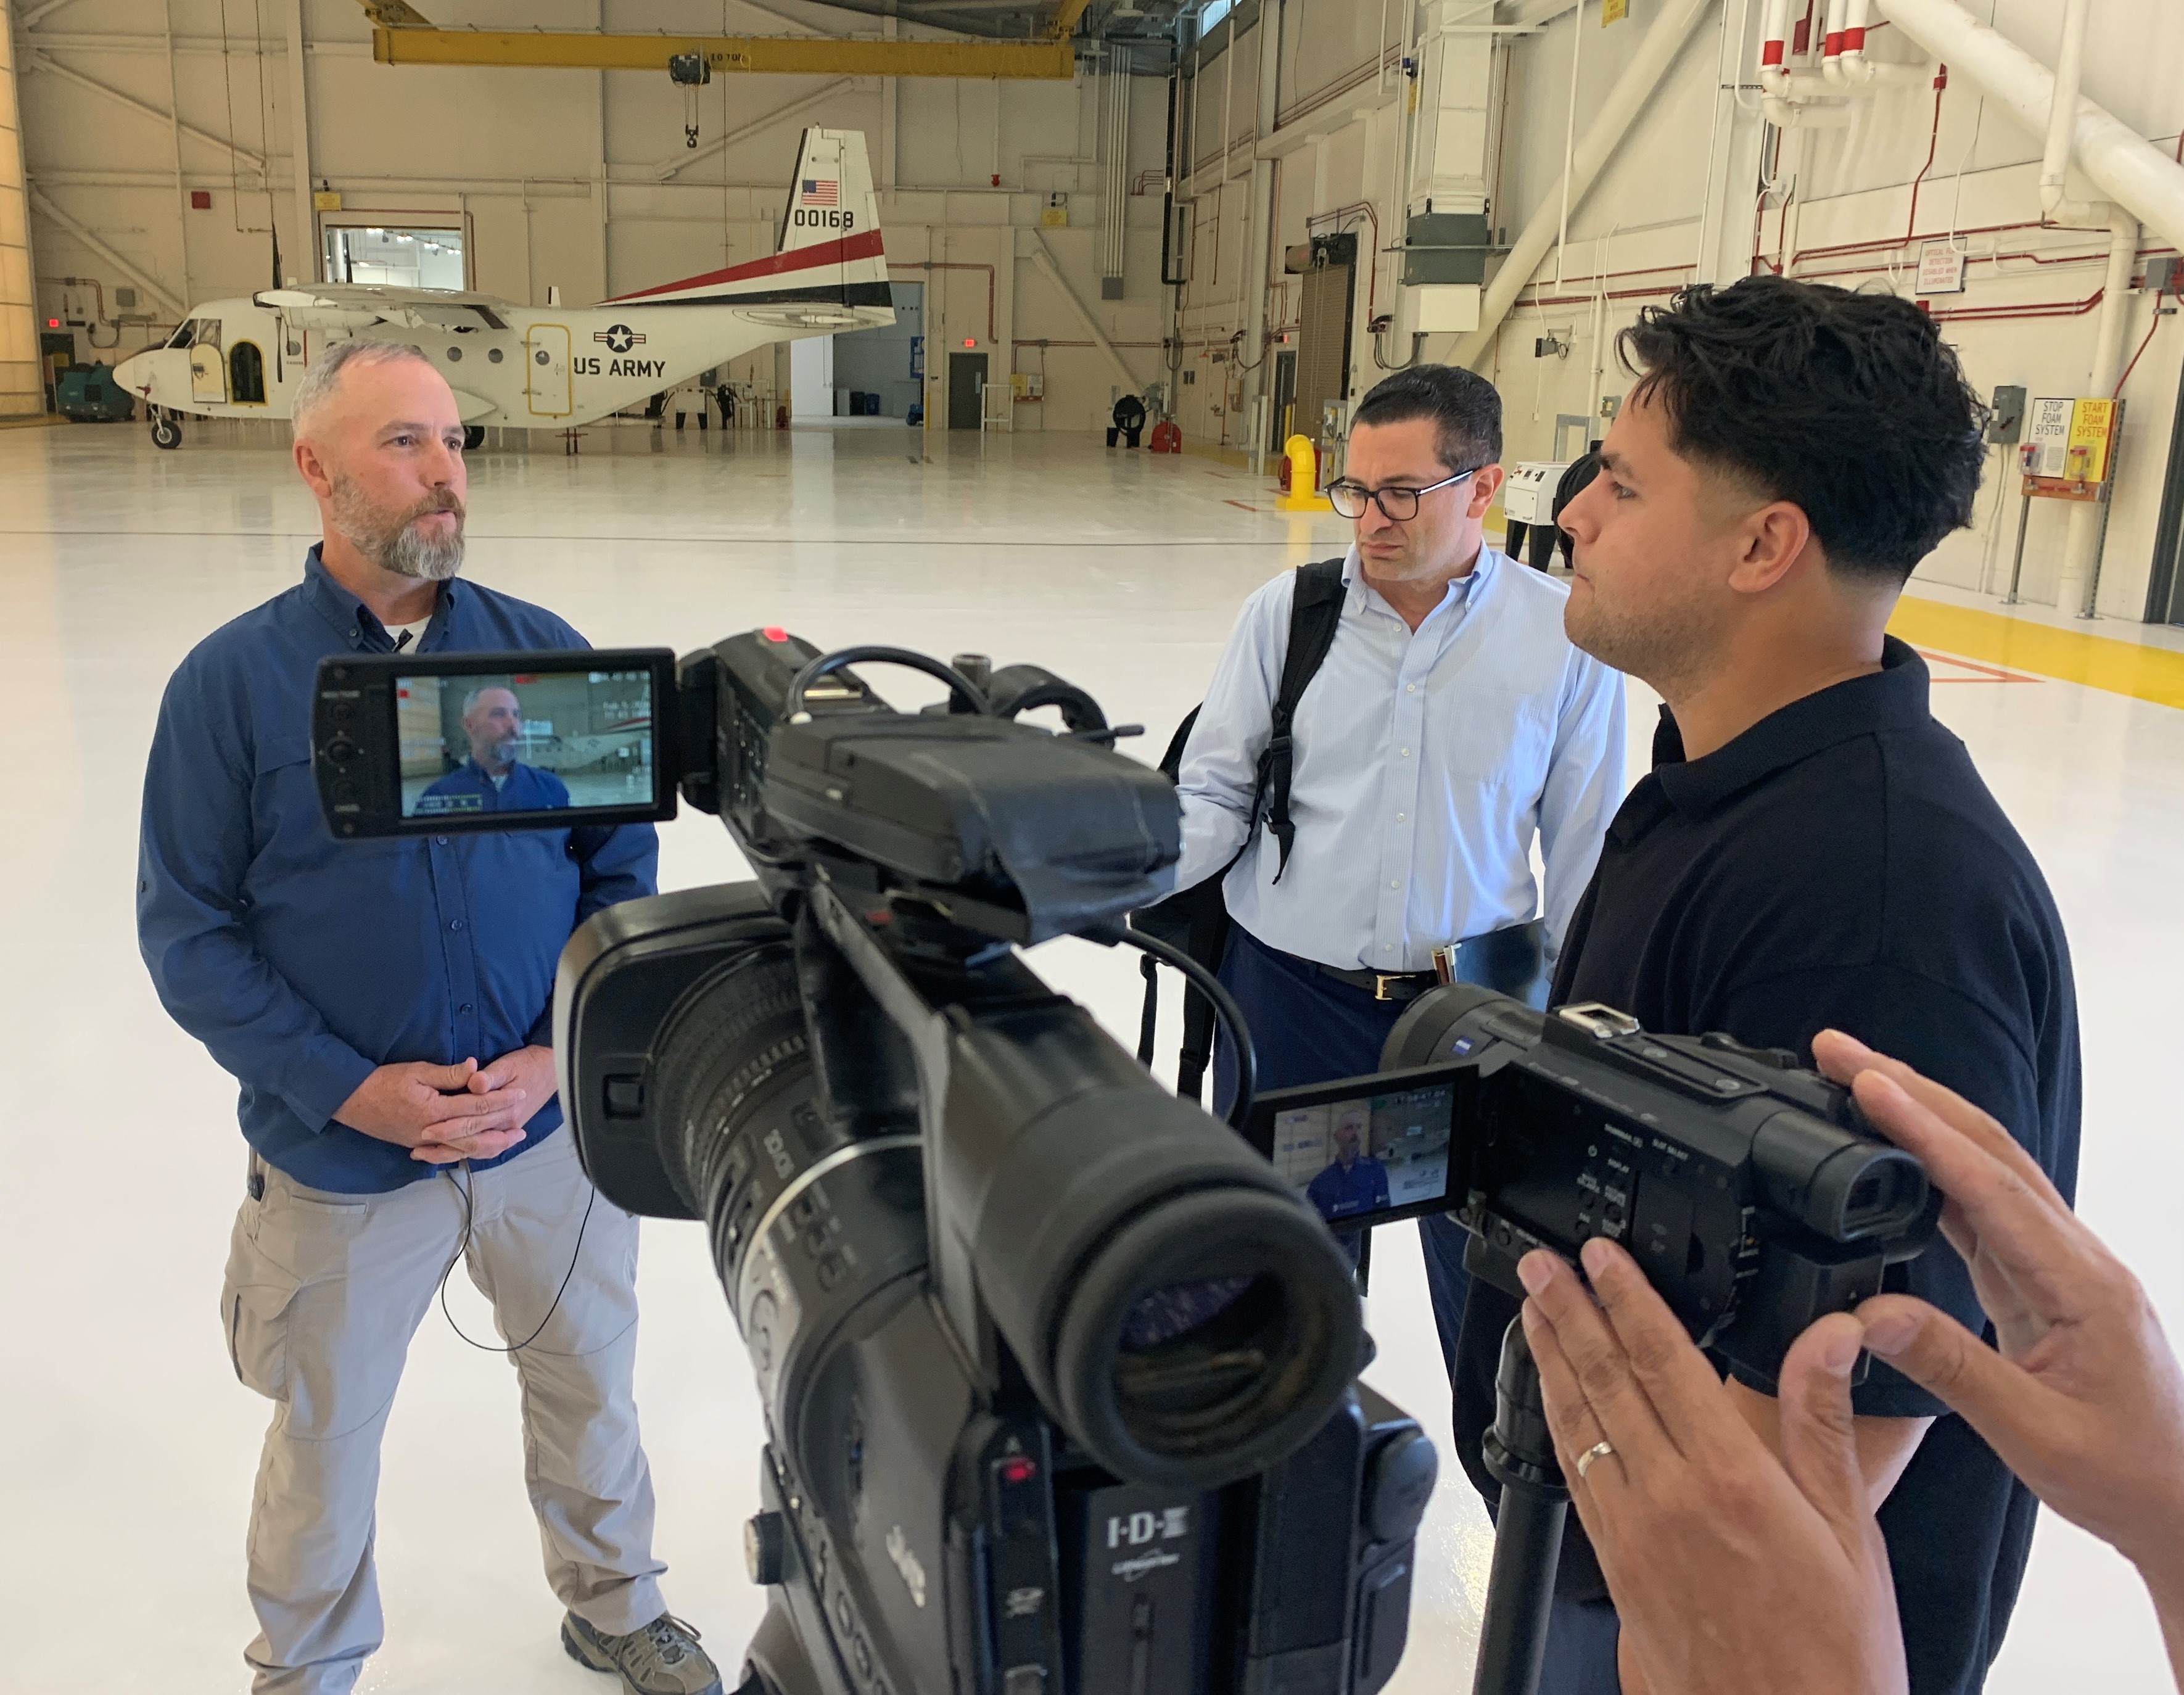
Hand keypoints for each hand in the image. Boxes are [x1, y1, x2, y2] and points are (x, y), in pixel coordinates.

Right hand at [332, 1057, 528, 1164]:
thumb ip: (448, 1073)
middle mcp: (432, 1131)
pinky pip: (447, 1153)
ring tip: (508, 1141)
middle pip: (475, 1133)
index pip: (476, 1105)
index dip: (500, 1099)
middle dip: (501, 1129)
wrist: (351, 1100)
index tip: (520, 1094)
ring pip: (463, 1148)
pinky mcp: (417, 1144)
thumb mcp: (416, 1071)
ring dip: (489, 1146)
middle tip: (523, 1127)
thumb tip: (476, 1068)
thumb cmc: (383, 1082)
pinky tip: (479, 1151)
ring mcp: (424, 1141)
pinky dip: (466, 1153)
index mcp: (434, 1110)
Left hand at [411, 1045, 557, 1164]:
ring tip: (426, 1155)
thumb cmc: (527, 1064)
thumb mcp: (508, 1064)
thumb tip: (473, 1082)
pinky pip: (485, 1149)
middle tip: (419, 1149)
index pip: (472, 1122)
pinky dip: (466, 1154)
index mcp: (506, 1110)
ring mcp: (507, 1130)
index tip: (426, 1130)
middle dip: (444, 1146)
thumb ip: (489, 1076)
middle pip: (471, 1141)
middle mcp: (507, 1125)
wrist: (551, 1069)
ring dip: (451, 1154)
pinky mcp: (506, 1130)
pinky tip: (451, 1153)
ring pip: (477, 1150)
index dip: (448, 1127)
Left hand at [1519, 1239, 1906, 1694]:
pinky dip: (1559, 1424)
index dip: (1627, 1297)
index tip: (1600, 1255)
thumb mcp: (1851, 1531)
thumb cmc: (1832, 1652)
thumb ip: (1824, 1424)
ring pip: (1579, 1423)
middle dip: (1569, 1312)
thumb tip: (1829, 1336)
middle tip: (1542, 1265)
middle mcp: (1669, 1498)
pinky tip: (1554, 1401)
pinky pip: (1576, 1476)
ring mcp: (1633, 1532)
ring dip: (1552, 1359)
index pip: (1664, 1359)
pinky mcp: (1616, 1565)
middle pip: (1606, 1379)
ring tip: (1534, 1311)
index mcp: (1731, 1479)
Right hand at [1815, 1032, 2183, 1611]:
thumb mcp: (2035, 1435)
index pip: (1987, 1185)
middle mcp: (2073, 1259)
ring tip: (1853, 1081)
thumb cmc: (2125, 1474)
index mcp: (2080, 1284)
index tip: (1863, 1082)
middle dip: (1911, 1092)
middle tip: (1837, 1051)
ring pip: (1983, 1169)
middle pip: (1987, 1149)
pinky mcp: (2041, 1283)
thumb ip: (1951, 1368)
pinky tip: (1891, 1155)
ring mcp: (2058, 1267)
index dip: (1920, 1129)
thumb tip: (1867, 1315)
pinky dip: (1930, 1170)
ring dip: (1918, 1119)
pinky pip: (1980, 1209)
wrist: (2181, 1503)